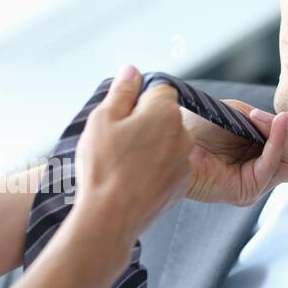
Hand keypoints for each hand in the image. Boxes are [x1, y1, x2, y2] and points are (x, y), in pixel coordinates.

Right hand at [71, 65, 193, 244]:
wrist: (111, 217)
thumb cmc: (104, 166)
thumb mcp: (102, 119)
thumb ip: (121, 91)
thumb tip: (132, 70)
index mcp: (165, 111)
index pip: (158, 90)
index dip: (137, 101)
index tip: (120, 117)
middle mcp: (183, 133)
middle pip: (164, 116)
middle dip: (144, 123)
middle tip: (117, 142)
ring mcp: (184, 160)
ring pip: (167, 142)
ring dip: (150, 146)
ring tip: (123, 163)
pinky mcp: (182, 184)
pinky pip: (168, 166)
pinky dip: (154, 168)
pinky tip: (132, 179)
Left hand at [181, 103, 287, 205]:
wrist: (172, 136)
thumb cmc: (200, 124)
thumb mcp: (243, 115)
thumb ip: (270, 122)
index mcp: (266, 156)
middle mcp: (264, 173)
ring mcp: (256, 184)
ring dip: (287, 135)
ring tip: (266, 119)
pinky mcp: (246, 190)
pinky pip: (274, 165)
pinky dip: (278, 140)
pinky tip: (274, 123)